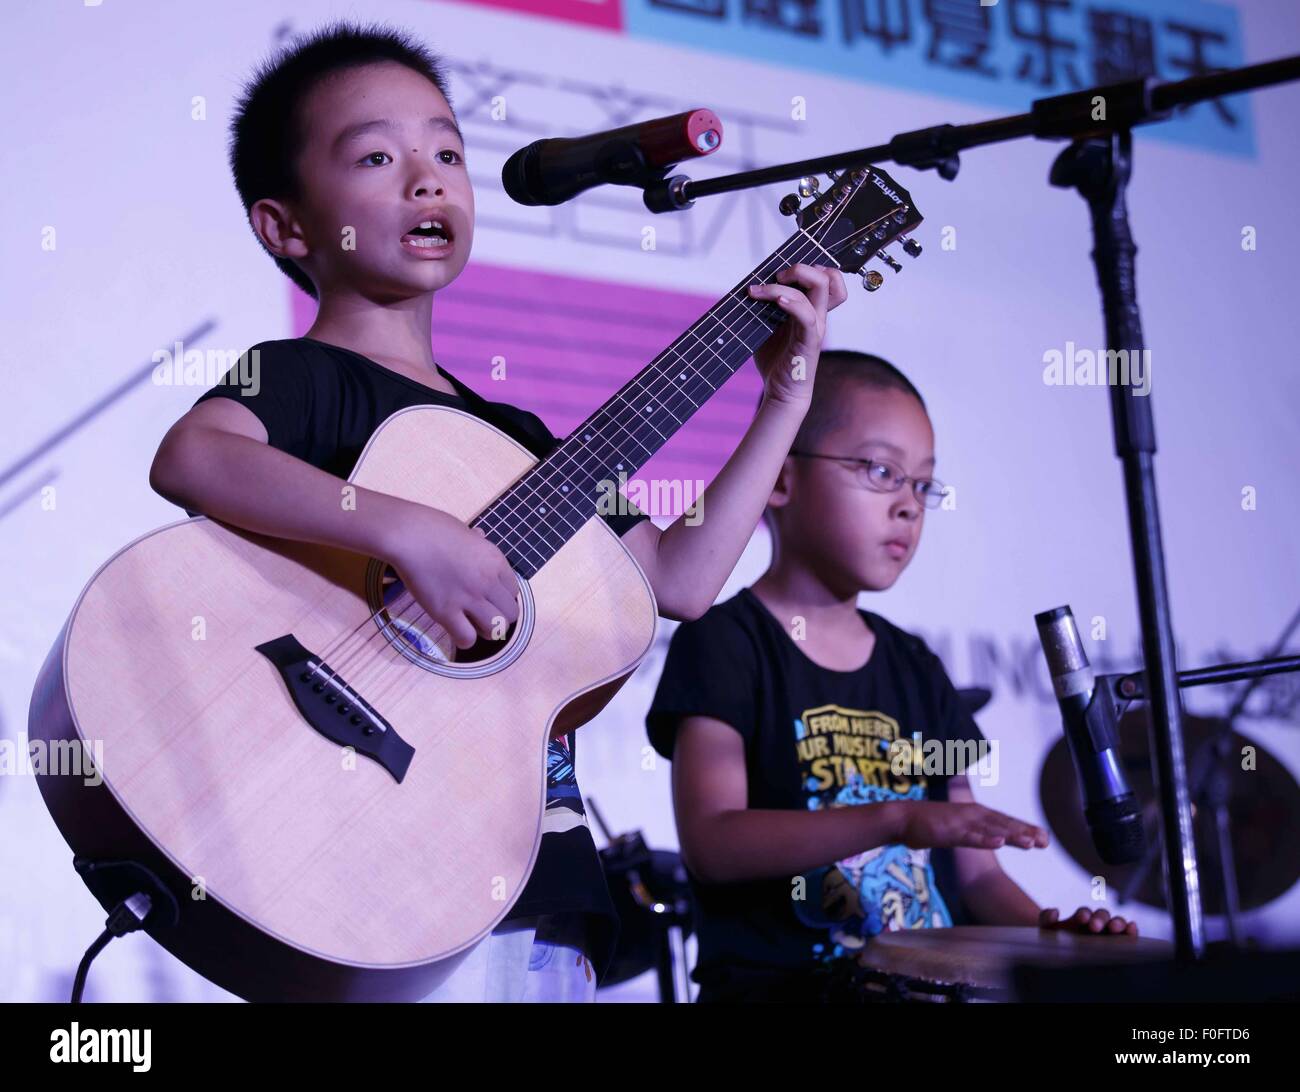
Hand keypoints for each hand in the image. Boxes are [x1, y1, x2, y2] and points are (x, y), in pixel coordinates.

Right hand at [387, 504, 519, 649]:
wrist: (409, 535)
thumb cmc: (433, 527)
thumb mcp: (466, 531)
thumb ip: (477, 540)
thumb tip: (480, 536)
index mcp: (495, 561)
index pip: (514, 592)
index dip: (502, 597)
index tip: (489, 597)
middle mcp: (487, 582)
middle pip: (511, 614)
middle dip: (499, 617)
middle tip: (483, 614)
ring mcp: (468, 598)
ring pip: (495, 629)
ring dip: (486, 631)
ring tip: (473, 624)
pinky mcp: (445, 612)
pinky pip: (467, 638)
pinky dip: (464, 639)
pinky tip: (456, 630)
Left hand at [747, 263, 846, 407]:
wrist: (781, 392)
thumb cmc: (775, 359)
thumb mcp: (765, 325)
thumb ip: (763, 306)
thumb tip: (747, 285)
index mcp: (810, 309)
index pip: (828, 278)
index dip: (810, 267)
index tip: (780, 272)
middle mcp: (818, 314)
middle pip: (830, 276)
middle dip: (801, 267)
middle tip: (777, 276)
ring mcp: (816, 327)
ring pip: (822, 288)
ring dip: (791, 280)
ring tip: (765, 290)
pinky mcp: (809, 341)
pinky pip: (807, 315)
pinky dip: (792, 302)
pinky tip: (775, 300)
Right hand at [896, 801, 1050, 850]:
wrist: (902, 818)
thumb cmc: (931, 824)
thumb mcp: (959, 829)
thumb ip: (977, 833)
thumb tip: (995, 837)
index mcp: (976, 815)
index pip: (1006, 822)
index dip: (1025, 829)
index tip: (1044, 839)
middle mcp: (973, 815)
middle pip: (1004, 824)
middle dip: (1025, 832)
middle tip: (1045, 841)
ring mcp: (962, 822)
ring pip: (991, 829)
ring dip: (1012, 835)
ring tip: (1030, 842)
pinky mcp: (949, 831)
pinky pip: (970, 836)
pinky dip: (985, 839)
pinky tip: (998, 842)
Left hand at [1039, 906, 1138, 936]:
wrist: (1065, 957)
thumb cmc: (1057, 941)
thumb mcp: (1048, 931)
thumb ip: (1046, 918)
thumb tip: (1055, 911)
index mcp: (1081, 918)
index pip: (1084, 913)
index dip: (1084, 914)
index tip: (1081, 918)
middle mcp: (1097, 923)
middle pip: (1102, 915)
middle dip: (1100, 919)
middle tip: (1094, 926)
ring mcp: (1110, 933)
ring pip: (1117, 922)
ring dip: (1118, 923)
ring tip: (1115, 927)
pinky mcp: (1121, 944)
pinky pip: (1129, 936)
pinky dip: (1132, 930)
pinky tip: (1131, 928)